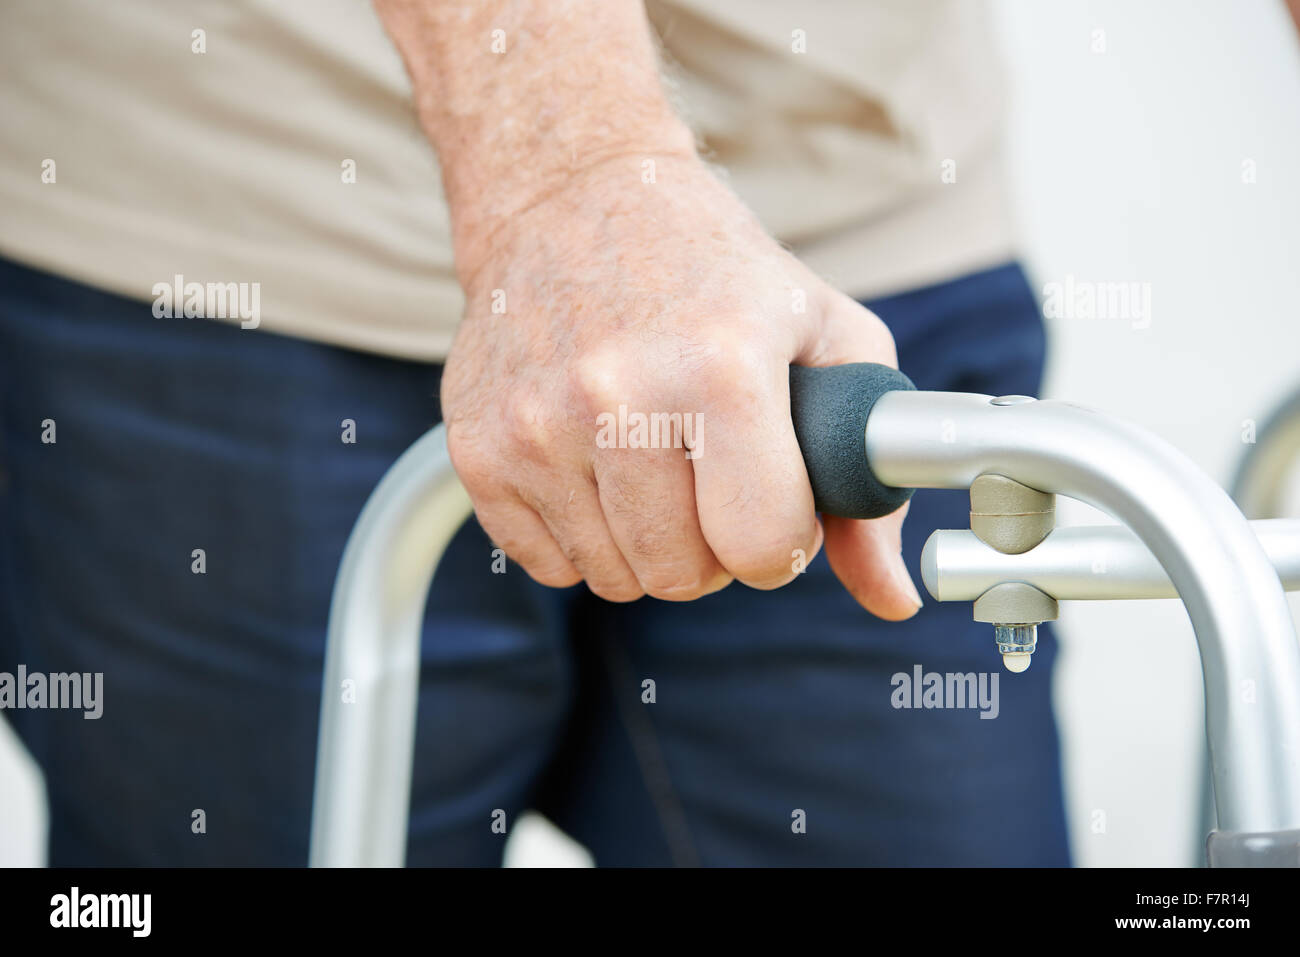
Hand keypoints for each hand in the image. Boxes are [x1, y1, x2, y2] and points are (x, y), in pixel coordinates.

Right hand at [440, 153, 921, 617]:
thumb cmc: (717, 274)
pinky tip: (595, 468)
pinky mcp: (477, 447)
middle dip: (712, 548)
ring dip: (647, 544)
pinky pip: (546, 564)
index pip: (760, 548)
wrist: (573, 200)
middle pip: (682, 575)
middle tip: (712, 482)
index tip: (772, 503)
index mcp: (720, 368)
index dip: (780, 540)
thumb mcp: (825, 338)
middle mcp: (617, 398)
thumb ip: (867, 475)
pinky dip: (582, 537)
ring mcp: (534, 426)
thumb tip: (895, 600)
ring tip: (653, 465)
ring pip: (613, 579)